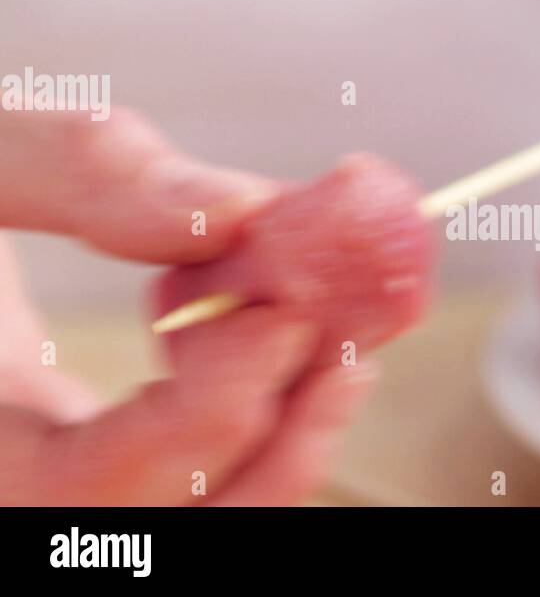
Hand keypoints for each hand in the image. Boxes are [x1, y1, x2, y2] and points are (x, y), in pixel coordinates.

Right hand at [0, 108, 373, 504]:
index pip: (112, 482)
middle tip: (351, 350)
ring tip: (351, 352)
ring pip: (219, 506)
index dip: (214, 407)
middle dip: (284, 436)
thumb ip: (74, 172)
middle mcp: (37, 498)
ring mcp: (87, 490)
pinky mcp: (122, 462)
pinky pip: (211, 472)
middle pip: (193, 519)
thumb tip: (239, 208)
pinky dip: (268, 420)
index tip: (287, 316)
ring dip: (294, 433)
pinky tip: (306, 354)